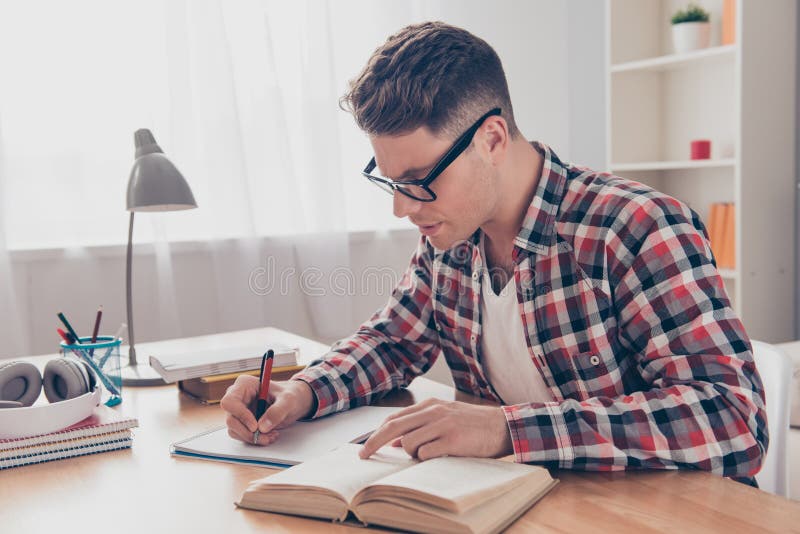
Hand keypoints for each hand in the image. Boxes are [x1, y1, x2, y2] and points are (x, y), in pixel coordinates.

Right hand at [220, 376, 313, 445]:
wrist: (294, 402)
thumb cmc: (290, 395)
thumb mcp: (288, 400)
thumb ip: (277, 411)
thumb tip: (262, 427)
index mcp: (244, 385)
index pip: (230, 402)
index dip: (240, 415)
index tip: (255, 426)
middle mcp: (238, 397)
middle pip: (231, 419)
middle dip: (248, 432)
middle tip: (266, 436)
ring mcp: (238, 411)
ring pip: (234, 430)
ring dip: (252, 438)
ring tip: (272, 435)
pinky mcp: (242, 423)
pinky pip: (241, 435)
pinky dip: (254, 439)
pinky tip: (268, 435)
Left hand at [359, 398, 512, 460]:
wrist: (503, 426)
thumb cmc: (473, 425)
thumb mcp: (445, 417)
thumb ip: (422, 425)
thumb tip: (396, 442)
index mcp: (430, 405)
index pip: (394, 418)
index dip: (376, 432)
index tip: (366, 445)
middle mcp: (433, 412)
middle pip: (393, 427)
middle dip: (374, 442)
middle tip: (364, 455)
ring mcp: (442, 425)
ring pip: (408, 443)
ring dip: (411, 454)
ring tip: (428, 454)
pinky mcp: (451, 440)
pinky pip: (425, 453)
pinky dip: (425, 459)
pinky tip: (438, 457)